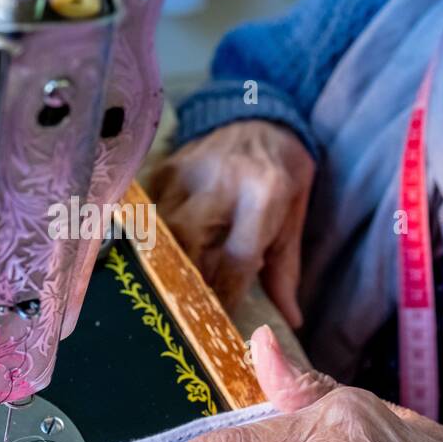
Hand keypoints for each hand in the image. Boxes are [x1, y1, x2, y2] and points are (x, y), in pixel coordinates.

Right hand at [150, 121, 313, 325]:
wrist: (260, 117)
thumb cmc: (282, 175)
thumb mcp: (294, 219)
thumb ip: (286, 271)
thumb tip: (290, 322)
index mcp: (263, 194)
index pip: (235, 260)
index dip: (225, 298)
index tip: (217, 324)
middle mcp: (221, 182)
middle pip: (188, 245)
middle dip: (185, 283)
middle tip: (187, 311)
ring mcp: (187, 172)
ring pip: (161, 232)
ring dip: (164, 264)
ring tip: (169, 288)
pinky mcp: (164, 168)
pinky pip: (147, 213)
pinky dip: (151, 239)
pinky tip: (156, 255)